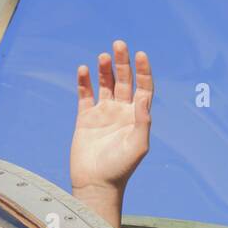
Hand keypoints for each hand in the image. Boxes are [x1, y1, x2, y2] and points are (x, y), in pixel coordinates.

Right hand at [71, 40, 153, 227]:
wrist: (96, 183)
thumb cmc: (120, 168)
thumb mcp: (138, 145)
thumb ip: (142, 121)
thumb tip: (143, 98)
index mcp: (137, 116)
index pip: (143, 87)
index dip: (143, 70)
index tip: (141, 54)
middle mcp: (121, 111)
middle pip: (124, 80)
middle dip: (122, 62)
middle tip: (119, 44)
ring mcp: (103, 113)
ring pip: (105, 84)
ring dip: (104, 69)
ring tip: (103, 56)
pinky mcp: (85, 117)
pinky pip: (85, 94)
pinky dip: (84, 81)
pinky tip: (83, 69)